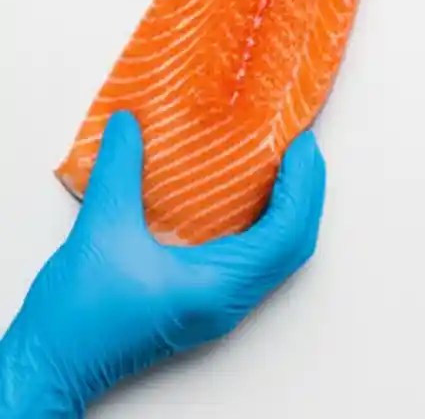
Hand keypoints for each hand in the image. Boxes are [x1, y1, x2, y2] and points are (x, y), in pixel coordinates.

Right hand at [0, 112, 325, 414]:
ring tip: (288, 168)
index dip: (302, 186)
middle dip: (306, 194)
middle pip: (293, 246)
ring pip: (278, 258)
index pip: (285, 233)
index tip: (302, 146)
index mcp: (217, 286)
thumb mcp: (100, 231)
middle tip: (303, 149)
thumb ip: (119, 171)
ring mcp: (220, 306)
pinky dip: (267, 229)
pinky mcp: (206, 305)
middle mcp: (228, 300)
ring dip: (290, 212)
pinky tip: (254, 203)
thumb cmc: (77, 316)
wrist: (53, 364)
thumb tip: (130, 124)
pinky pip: (256, 263)